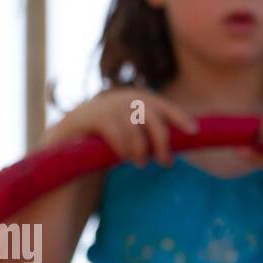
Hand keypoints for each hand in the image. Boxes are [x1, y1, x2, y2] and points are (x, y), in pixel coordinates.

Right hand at [60, 87, 198, 167]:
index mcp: (138, 98)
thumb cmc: (108, 134)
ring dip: (140, 149)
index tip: (194, 131)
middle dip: (162, 142)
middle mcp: (125, 98)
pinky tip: (125, 159)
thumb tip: (182, 142)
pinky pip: (115, 133)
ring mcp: (108, 105)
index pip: (164, 107)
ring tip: (141, 164)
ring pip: (134, 129)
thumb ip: (150, 130)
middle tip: (166, 162)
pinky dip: (123, 148)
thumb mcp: (131, 128)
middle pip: (152, 118)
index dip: (180, 117)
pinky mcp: (92, 117)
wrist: (68, 134)